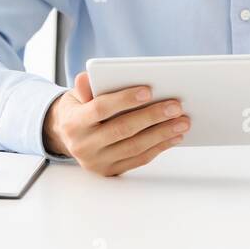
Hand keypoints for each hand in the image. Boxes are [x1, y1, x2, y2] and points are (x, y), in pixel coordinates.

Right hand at [43, 73, 188, 176]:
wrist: (67, 137)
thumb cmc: (79, 110)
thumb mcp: (75, 95)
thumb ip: (84, 86)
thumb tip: (88, 76)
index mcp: (74, 123)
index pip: (100, 109)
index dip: (124, 99)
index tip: (149, 90)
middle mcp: (84, 145)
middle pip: (122, 129)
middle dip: (152, 116)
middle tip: (176, 106)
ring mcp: (97, 162)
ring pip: (134, 147)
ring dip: (162, 134)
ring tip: (183, 121)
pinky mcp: (110, 171)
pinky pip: (139, 159)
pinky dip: (159, 147)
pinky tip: (174, 136)